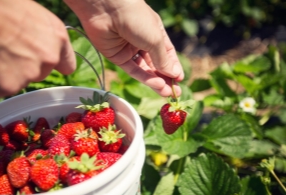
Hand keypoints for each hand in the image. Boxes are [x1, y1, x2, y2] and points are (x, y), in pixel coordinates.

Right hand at [0, 0, 75, 97]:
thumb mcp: (29, 11)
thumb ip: (42, 31)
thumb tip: (38, 39)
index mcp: (58, 36)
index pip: (67, 64)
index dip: (54, 64)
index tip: (45, 64)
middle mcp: (49, 57)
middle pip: (39, 72)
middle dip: (24, 67)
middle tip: (4, 49)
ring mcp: (30, 73)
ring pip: (19, 81)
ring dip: (6, 74)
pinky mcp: (9, 86)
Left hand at [64, 0, 183, 96]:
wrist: (107, 9)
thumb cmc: (136, 18)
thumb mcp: (155, 39)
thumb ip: (163, 59)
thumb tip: (174, 75)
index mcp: (154, 32)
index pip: (166, 54)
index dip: (173, 67)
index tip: (179, 80)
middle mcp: (142, 42)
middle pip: (155, 64)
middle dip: (165, 78)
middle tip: (174, 93)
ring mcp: (129, 50)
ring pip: (144, 69)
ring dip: (155, 81)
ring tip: (166, 92)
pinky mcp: (117, 57)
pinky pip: (132, 70)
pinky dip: (144, 78)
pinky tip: (155, 85)